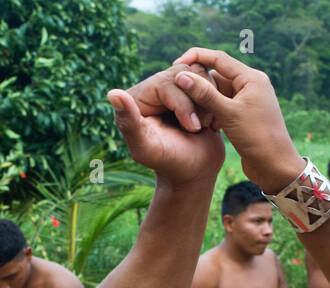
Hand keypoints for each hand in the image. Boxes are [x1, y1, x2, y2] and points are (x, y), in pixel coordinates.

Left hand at [108, 65, 225, 189]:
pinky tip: (211, 121)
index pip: (167, 82)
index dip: (184, 104)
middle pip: (185, 73)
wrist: (194, 172)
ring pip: (199, 73)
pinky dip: (217, 98)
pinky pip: (210, 78)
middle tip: (199, 127)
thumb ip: (129, 123)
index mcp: (137, 97)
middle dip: (197, 102)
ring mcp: (174, 87)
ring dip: (209, 99)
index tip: (192, 128)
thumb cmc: (170, 163)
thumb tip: (113, 93)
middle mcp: (153, 87)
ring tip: (205, 124)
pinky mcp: (192, 90)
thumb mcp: (146, 148)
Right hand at [170, 48, 303, 193]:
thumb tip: (182, 75)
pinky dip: (211, 107)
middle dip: (198, 78)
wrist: (275, 166)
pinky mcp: (244, 113)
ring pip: (219, 90)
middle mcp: (251, 84)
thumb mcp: (228, 114)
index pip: (218, 58)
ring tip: (184, 102)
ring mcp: (248, 99)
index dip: (195, 56)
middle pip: (218, 72)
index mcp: (251, 77)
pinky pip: (223, 103)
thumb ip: (205, 94)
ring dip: (203, 95)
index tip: (176, 63)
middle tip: (176, 85)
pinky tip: (199, 117)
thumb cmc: (256, 138)